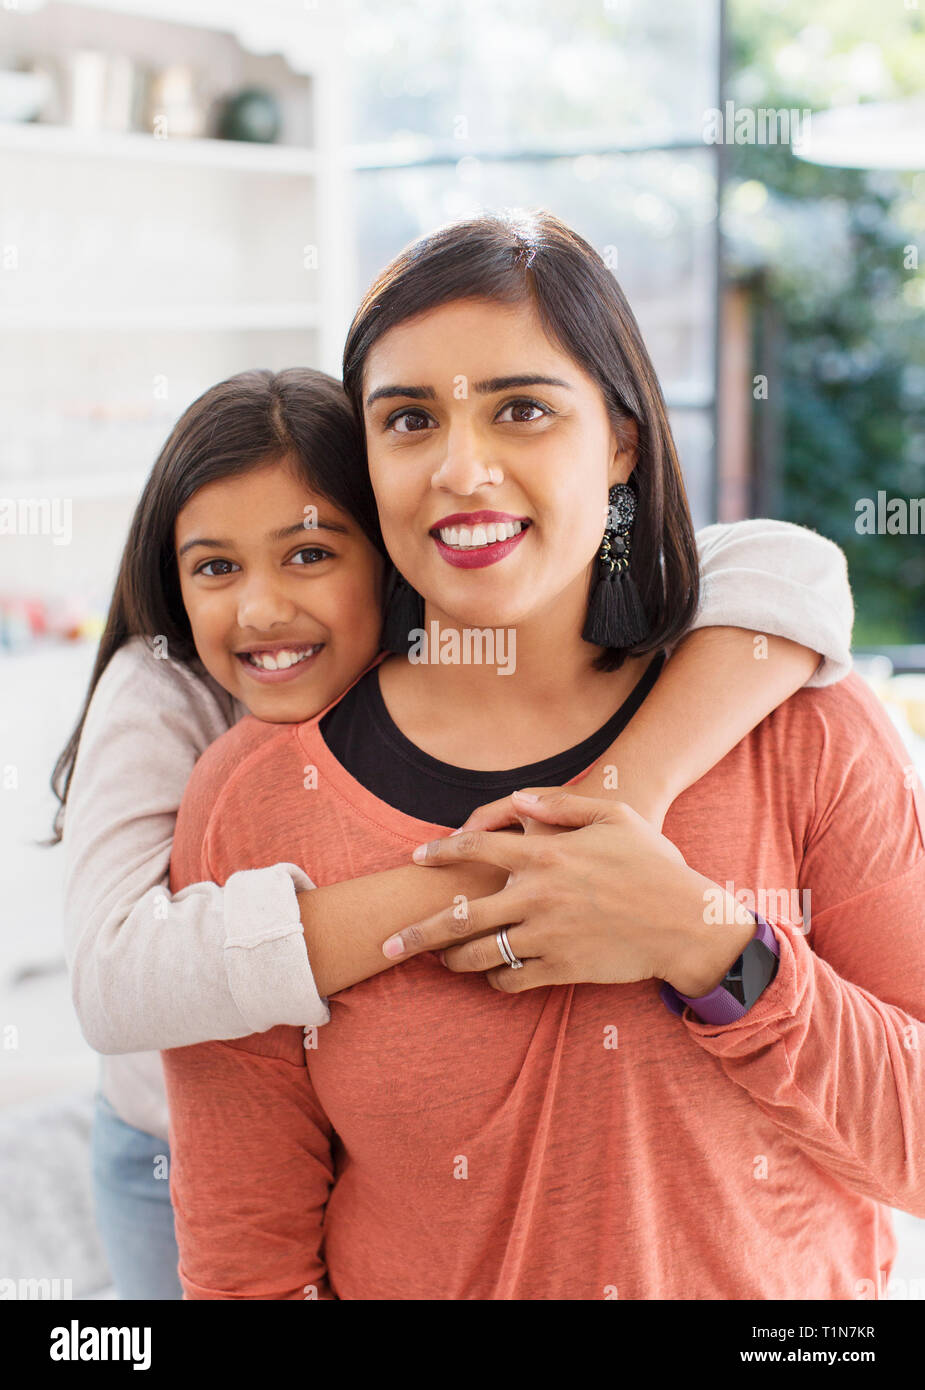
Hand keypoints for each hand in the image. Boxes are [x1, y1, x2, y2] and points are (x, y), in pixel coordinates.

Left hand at [382, 789, 738, 993]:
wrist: (687, 924)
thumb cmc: (654, 865)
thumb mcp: (616, 816)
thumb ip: (562, 804)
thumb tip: (518, 799)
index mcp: (546, 853)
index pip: (475, 849)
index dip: (441, 852)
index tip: (418, 858)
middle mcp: (537, 896)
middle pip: (458, 916)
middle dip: (417, 934)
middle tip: (389, 945)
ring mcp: (546, 936)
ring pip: (478, 954)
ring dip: (451, 960)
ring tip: (439, 961)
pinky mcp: (561, 970)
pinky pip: (511, 980)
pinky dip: (495, 980)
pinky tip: (491, 976)